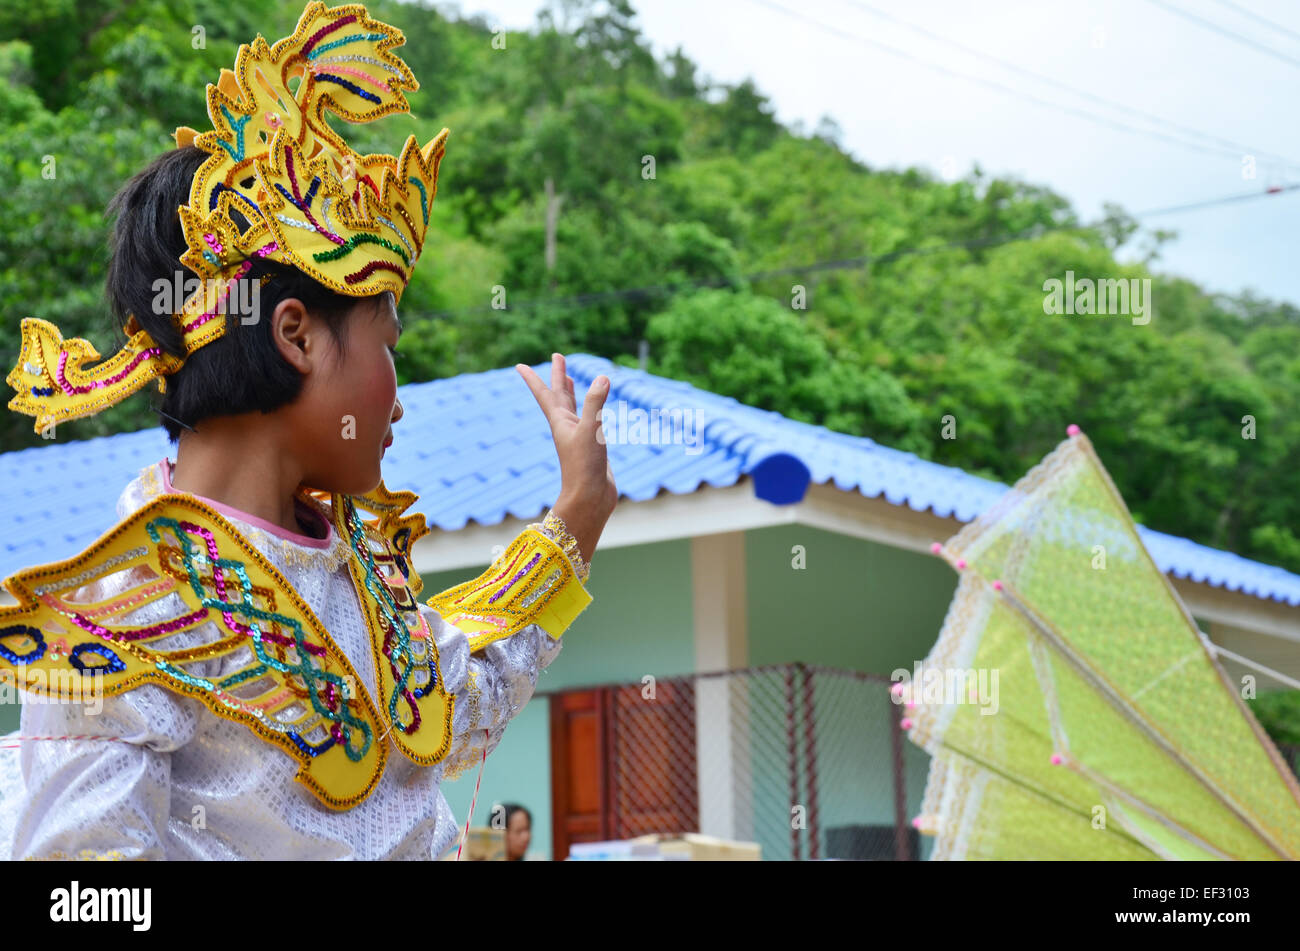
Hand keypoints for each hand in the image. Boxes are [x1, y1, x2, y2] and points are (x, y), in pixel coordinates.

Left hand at [515, 354, 617, 564]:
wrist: (590, 499)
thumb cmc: (585, 467)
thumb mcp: (590, 431)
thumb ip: (596, 403)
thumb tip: (602, 377)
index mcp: (559, 422)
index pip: (544, 394)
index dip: (533, 379)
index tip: (519, 366)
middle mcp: (566, 427)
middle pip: (559, 396)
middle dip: (559, 376)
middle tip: (558, 356)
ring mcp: (578, 437)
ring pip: (573, 408)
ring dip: (571, 392)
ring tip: (570, 379)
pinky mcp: (591, 446)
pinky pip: (589, 420)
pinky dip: (590, 409)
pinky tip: (593, 409)